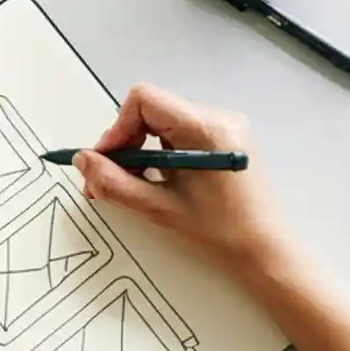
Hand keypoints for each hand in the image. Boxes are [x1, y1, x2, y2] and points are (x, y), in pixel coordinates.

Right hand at [72, 84, 291, 275]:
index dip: (117, 127)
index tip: (106, 159)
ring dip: (141, 149)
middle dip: (125, 142)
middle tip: (110, 177)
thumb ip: (113, 182)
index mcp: (205, 129)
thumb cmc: (221, 232)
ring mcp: (225, 127)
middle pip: (152, 110)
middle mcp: (218, 118)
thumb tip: (82, 161)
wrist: (267, 250)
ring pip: (163, 122)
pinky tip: (159, 180)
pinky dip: (160, 152)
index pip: (144, 100)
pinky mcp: (226, 138)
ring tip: (135, 183)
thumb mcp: (159, 208)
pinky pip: (180, 132)